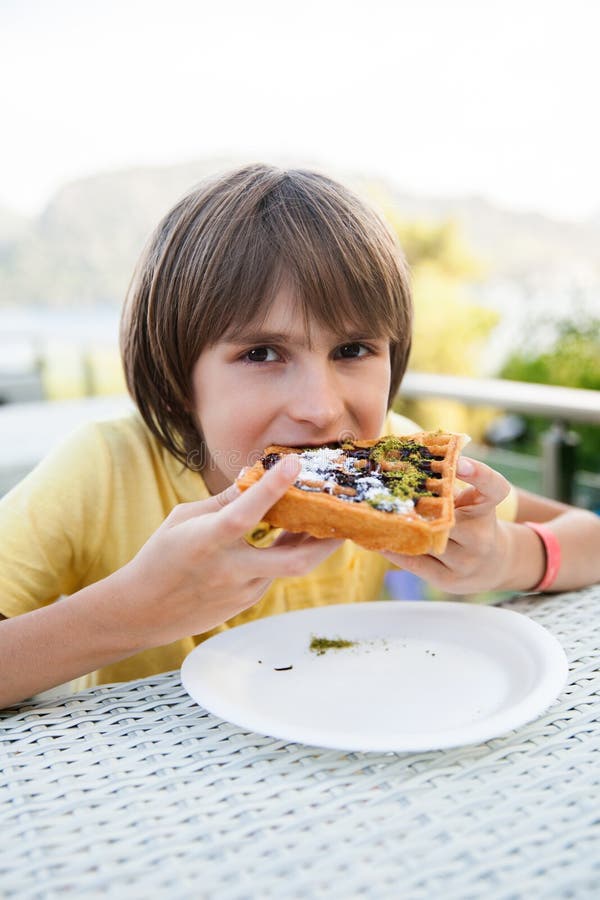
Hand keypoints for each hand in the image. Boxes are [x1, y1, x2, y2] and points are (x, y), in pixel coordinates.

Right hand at [116, 455, 341, 647]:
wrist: (143, 612)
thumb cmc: (161, 556)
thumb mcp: (184, 519)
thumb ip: (221, 501)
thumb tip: (251, 476)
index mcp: (206, 542)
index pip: (244, 514)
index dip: (270, 489)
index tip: (294, 463)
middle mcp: (229, 569)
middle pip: (292, 560)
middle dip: (324, 541)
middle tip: (343, 516)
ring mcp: (241, 591)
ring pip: (287, 566)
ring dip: (307, 543)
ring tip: (323, 520)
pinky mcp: (247, 602)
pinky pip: (273, 574)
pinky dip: (284, 554)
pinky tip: (290, 537)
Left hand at [383, 456, 511, 593]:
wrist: (492, 564)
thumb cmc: (472, 522)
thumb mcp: (470, 500)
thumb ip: (448, 483)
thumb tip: (404, 461)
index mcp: (486, 508)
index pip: (493, 488)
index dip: (479, 473)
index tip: (458, 461)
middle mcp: (481, 536)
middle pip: (447, 520)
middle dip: (419, 506)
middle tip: (386, 489)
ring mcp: (466, 561)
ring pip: (426, 542)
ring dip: (400, 528)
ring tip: (373, 516)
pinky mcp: (448, 579)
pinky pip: (415, 563)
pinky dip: (394, 550)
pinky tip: (377, 540)